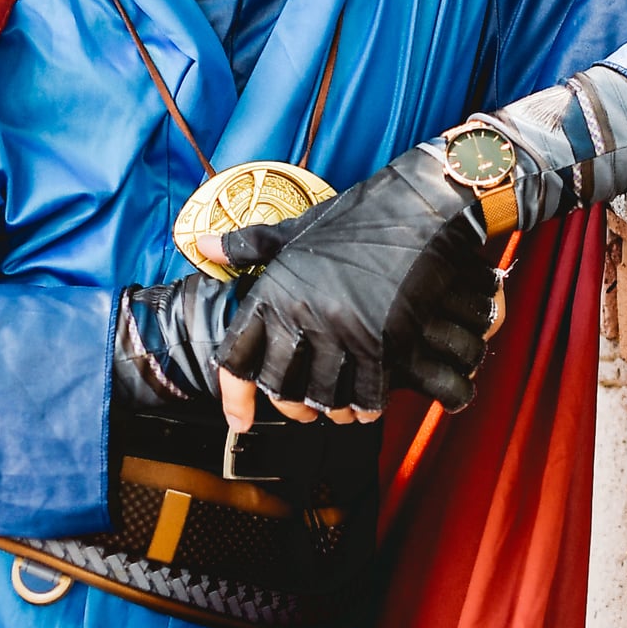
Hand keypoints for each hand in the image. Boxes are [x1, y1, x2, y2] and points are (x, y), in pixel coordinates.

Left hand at [205, 145, 500, 430]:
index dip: (234, 397)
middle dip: (291, 406)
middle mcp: (301, 313)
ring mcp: (342, 330)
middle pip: (280, 387)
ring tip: (340, 406)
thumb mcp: (298, 229)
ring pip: (325, 397)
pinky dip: (366, 407)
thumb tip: (202, 245)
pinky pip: (367, 395)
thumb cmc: (362, 217)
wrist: (424, 207)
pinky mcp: (383, 341)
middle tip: (303, 409)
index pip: (237, 357)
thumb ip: (249, 246)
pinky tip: (369, 405)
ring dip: (332, 409)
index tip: (239, 420)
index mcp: (273, 289)